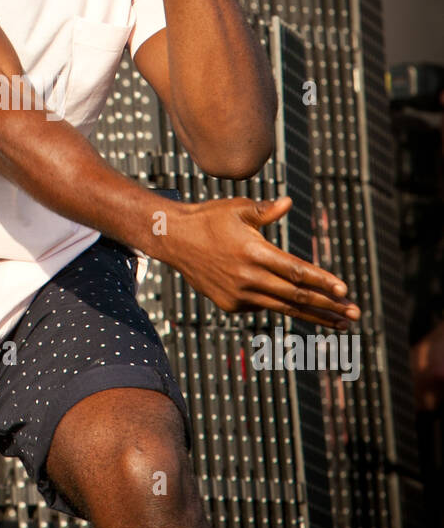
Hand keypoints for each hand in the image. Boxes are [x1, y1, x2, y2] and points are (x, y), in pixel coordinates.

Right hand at [156, 194, 361, 328]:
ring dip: (315, 315)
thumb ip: (266, 211)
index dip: (322, 281)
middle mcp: (248, 277)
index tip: (344, 290)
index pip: (296, 270)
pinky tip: (301, 306)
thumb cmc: (209, 219)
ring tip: (340, 323)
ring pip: (284, 307)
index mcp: (254, 252)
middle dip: (329, 306)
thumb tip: (288, 204)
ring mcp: (239, 295)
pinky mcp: (231, 304)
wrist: (173, 239)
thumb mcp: (238, 209)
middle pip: (296, 295)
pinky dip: (283, 306)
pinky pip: (264, 306)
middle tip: (354, 313)